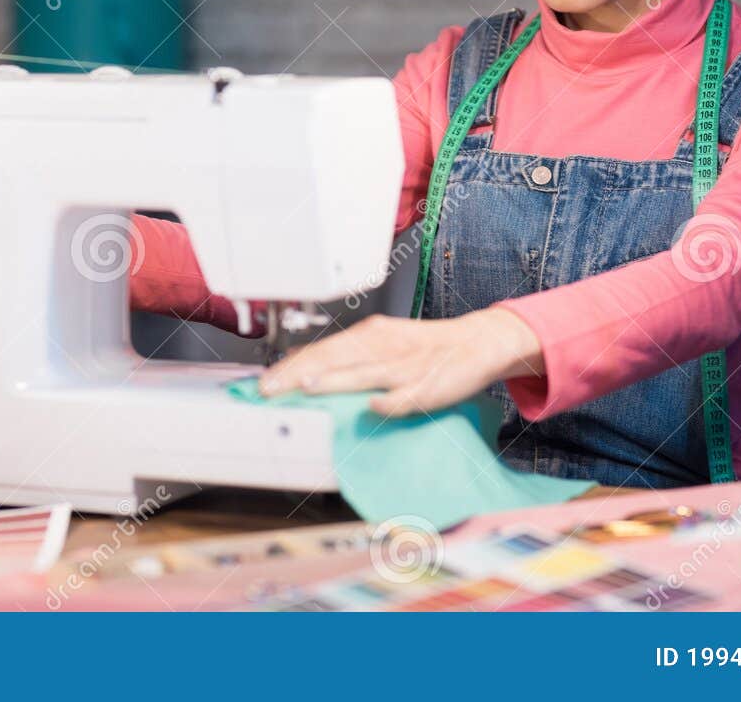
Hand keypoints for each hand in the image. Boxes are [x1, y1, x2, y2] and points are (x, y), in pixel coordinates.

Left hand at [258, 307, 542, 416]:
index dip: (292, 365)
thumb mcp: (380, 342)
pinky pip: (408, 394)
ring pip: (366, 372)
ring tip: (309, 388)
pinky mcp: (429, 385)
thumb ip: (345, 355)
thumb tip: (301, 364)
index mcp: (370, 335)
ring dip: (337, 379)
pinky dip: (392, 400)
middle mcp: (383, 346)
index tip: (265, 382)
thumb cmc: (423, 347)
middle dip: (301, 373)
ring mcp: (406, 365)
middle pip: (336, 358)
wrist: (476, 342)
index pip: (324, 349)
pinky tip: (375, 406)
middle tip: (271, 388)